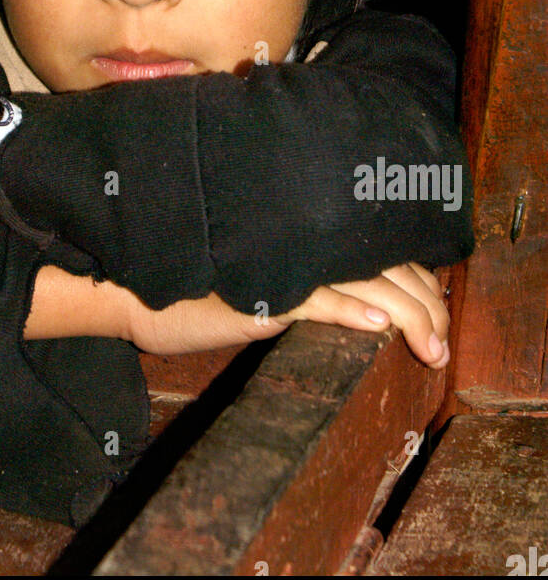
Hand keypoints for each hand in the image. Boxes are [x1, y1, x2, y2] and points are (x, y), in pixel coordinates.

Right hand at [123, 262, 448, 364]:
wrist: (136, 292)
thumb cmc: (194, 287)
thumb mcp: (260, 282)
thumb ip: (305, 282)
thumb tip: (366, 302)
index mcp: (302, 234)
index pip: (379, 248)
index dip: (419, 277)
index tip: (440, 309)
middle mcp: (299, 238)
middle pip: (384, 260)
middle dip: (426, 302)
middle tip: (443, 342)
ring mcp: (282, 261)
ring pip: (364, 278)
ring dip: (407, 315)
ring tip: (430, 345)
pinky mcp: (262, 290)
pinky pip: (317, 297)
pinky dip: (351, 309)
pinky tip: (378, 324)